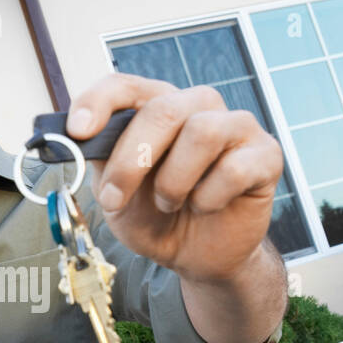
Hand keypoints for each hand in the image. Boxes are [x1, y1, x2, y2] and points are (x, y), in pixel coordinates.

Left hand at [66, 74, 283, 282]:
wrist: (197, 256)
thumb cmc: (157, 217)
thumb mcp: (116, 194)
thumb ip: (101, 162)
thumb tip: (76, 138)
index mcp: (158, 106)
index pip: (126, 86)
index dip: (99, 102)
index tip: (78, 131)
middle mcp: (198, 106)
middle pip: (163, 110)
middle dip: (132, 160)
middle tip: (113, 199)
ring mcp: (236, 126)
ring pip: (203, 131)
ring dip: (174, 181)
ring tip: (169, 203)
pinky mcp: (266, 155)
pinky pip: (234, 168)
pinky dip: (209, 197)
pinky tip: (205, 207)